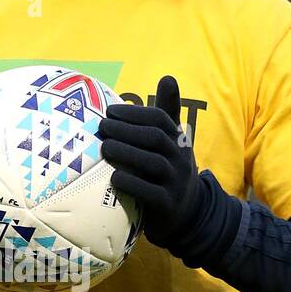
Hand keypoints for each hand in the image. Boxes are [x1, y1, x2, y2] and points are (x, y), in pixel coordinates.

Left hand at [97, 75, 202, 256]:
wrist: (188, 215)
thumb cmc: (171, 171)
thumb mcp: (173, 142)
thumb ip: (168, 112)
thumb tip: (168, 76)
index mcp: (179, 141)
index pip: (160, 119)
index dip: (135, 113)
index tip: (110, 110)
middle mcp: (181, 159)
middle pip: (155, 138)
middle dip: (127, 129)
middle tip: (102, 126)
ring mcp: (176, 183)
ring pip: (153, 163)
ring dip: (126, 153)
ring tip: (105, 147)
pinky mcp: (167, 205)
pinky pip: (150, 193)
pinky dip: (131, 183)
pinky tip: (114, 177)